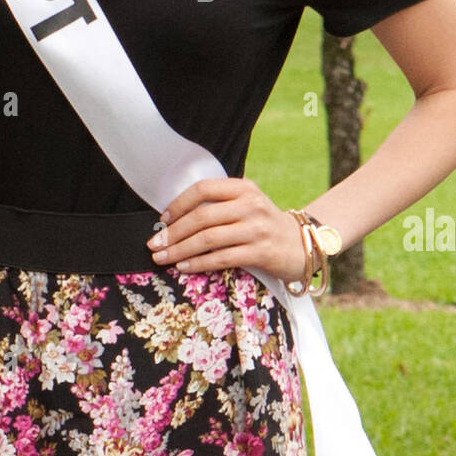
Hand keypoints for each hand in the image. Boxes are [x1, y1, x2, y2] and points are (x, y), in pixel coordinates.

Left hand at [145, 177, 307, 282]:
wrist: (301, 244)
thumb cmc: (264, 225)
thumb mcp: (247, 205)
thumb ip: (219, 204)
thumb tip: (175, 218)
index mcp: (243, 188)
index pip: (203, 189)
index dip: (179, 204)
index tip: (162, 220)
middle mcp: (250, 205)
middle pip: (202, 217)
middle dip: (173, 233)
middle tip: (154, 245)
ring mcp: (257, 228)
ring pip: (209, 239)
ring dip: (180, 250)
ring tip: (162, 258)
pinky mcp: (261, 251)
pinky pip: (222, 257)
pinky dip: (199, 263)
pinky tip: (184, 267)